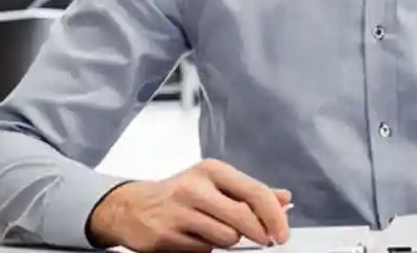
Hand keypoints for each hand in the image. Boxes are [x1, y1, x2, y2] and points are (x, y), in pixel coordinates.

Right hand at [87, 158, 292, 251]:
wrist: (132, 207)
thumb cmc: (181, 193)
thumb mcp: (216, 184)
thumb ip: (250, 192)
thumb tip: (284, 199)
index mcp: (212, 171)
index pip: (254, 192)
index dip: (274, 216)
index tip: (283, 232)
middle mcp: (195, 188)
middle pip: (243, 218)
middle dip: (259, 233)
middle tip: (265, 240)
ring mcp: (179, 212)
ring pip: (227, 238)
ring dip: (229, 240)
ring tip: (215, 230)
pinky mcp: (166, 236)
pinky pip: (204, 250)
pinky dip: (206, 247)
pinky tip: (195, 237)